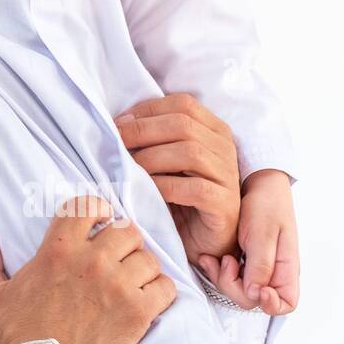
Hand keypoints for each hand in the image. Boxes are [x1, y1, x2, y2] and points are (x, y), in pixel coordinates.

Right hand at [0, 195, 176, 343]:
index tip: (98, 223)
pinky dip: (159, 292)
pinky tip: (144, 302)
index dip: (97, 210)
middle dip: (123, 242)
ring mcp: (118, 286)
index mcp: (57, 250)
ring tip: (129, 283)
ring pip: (147, 257)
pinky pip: (165, 286)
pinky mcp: (139, 313)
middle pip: (126, 230)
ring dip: (141, 268)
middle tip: (115, 259)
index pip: (89, 205)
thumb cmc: (17, 336)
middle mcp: (91, 261)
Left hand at [115, 93, 240, 262]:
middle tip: (116, 143)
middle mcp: (225, 147)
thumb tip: (118, 123)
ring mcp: (228, 175)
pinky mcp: (225, 204)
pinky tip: (147, 191)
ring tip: (129, 169)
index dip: (146, 110)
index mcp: (213, 129)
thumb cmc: (177, 196)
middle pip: (183, 124)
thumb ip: (153, 138)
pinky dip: (165, 185)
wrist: (200, 239)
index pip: (182, 104)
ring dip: (150, 158)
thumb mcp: (165, 160)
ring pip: (190, 152)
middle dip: (142, 131)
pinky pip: (194, 188)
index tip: (118, 123)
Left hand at [197, 169, 298, 314]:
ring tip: (214, 258)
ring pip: (236, 290)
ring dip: (222, 278)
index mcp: (286, 268)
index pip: (286, 303)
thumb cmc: (267, 204)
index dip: (271, 304)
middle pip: (254, 300)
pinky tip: (208, 258)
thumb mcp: (264, 232)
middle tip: (227, 262)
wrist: (255, 183)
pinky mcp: (239, 260)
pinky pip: (226, 275)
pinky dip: (215, 270)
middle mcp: (271, 272)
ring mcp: (254, 267)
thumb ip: (261, 264)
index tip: (256, 289)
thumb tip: (256, 295)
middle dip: (235, 287)